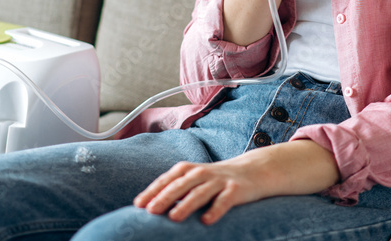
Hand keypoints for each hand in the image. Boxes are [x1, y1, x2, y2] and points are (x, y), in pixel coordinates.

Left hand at [133, 153, 271, 224]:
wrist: (252, 170)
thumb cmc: (215, 179)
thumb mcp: (194, 180)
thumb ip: (175, 190)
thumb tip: (149, 208)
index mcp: (187, 170)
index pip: (167, 180)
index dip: (152, 191)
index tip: (138, 205)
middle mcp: (201, 173)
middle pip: (180, 185)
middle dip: (164, 197)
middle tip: (150, 211)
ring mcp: (219, 181)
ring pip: (200, 192)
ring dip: (186, 204)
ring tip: (174, 218)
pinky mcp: (235, 190)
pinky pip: (224, 201)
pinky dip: (215, 210)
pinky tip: (206, 221)